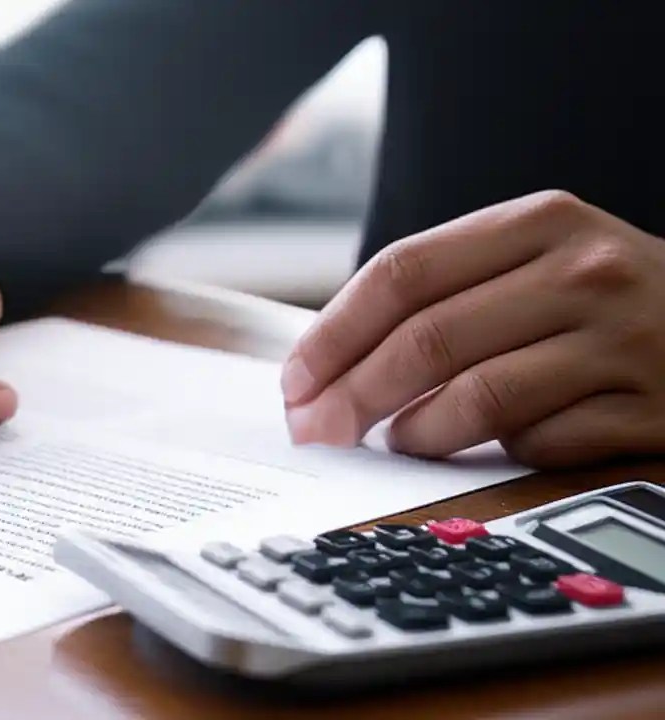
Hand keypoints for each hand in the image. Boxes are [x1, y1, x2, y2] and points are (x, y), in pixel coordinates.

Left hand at [281, 190, 664, 467]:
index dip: (333, 332)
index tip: (295, 378)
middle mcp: (583, 272)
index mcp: (540, 222)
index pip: (402, 272)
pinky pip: (539, 442)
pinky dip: (494, 453)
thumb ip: (449, 290)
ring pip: (477, 398)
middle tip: (315, 429)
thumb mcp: (538, 260)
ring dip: (415, 432)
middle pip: (427, 339)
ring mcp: (621, 342)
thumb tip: (330, 359)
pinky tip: (481, 450)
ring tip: (394, 440)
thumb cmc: (605, 300)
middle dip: (351, 394)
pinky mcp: (649, 410)